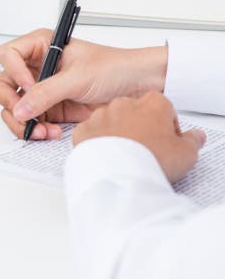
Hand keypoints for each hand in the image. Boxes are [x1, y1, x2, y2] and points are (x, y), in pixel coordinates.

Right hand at [0, 29, 167, 139]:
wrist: (140, 88)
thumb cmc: (116, 68)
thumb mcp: (79, 77)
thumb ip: (46, 93)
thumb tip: (20, 109)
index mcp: (40, 46)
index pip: (7, 55)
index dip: (14, 72)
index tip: (30, 86)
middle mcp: (35, 67)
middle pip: (2, 84)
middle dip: (10, 102)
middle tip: (24, 114)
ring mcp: (40, 89)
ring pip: (12, 107)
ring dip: (22, 121)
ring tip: (41, 129)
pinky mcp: (48, 108)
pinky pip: (28, 121)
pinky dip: (34, 129)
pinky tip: (49, 132)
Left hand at [73, 93, 205, 182]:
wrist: (120, 175)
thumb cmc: (153, 159)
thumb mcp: (186, 153)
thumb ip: (192, 140)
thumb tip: (194, 137)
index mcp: (152, 103)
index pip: (163, 108)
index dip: (167, 126)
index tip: (167, 141)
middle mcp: (124, 103)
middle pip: (135, 113)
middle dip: (139, 127)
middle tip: (145, 150)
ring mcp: (101, 115)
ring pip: (111, 122)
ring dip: (116, 134)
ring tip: (124, 156)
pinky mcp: (83, 130)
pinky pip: (91, 134)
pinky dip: (96, 143)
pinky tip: (106, 158)